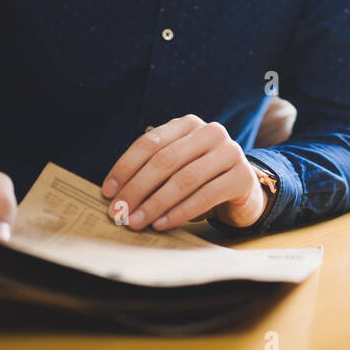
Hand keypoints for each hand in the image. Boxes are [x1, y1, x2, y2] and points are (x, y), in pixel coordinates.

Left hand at [103, 115, 267, 230]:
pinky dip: (180, 212)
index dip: (125, 167)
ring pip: (185, 179)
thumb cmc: (200, 179)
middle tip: (119, 212)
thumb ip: (152, 170)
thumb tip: (115, 194)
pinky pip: (205, 196)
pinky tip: (162, 224)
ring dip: (155, 204)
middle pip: (166, 160)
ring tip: (136, 221)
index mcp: (189, 124)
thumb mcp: (176, 167)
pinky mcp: (242, 177)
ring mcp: (230, 152)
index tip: (108, 192)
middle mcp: (211, 132)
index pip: (150, 143)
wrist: (241, 190)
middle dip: (137, 188)